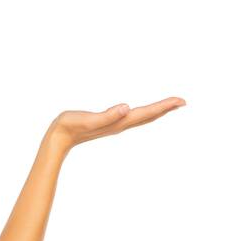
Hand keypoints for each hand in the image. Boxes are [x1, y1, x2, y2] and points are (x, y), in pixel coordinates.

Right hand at [47, 97, 185, 151]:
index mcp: (118, 122)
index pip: (146, 113)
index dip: (164, 106)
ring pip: (141, 118)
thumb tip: (126, 107)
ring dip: (156, 112)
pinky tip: (140, 111)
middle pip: (148, 117)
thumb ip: (106, 115)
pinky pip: (132, 118)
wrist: (57, 139)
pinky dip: (143, 113)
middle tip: (183, 102)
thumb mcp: (87, 119)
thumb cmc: (69, 127)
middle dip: (165, 109)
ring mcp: (114, 125)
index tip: (181, 101)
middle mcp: (120, 125)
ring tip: (169, 106)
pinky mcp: (108, 124)